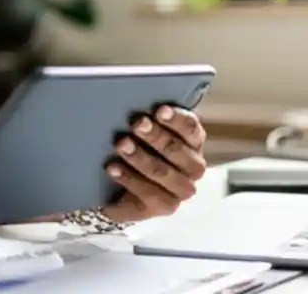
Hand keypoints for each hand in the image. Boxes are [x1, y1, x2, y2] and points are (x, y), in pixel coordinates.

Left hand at [102, 105, 206, 222]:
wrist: (124, 186)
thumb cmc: (138, 148)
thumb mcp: (144, 132)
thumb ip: (147, 119)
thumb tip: (131, 100)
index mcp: (193, 142)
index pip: (191, 128)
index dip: (176, 118)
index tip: (159, 110)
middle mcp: (193, 167)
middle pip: (177, 149)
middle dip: (155, 136)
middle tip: (137, 123)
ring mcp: (181, 189)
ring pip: (163, 172)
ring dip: (140, 157)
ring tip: (121, 144)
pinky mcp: (165, 207)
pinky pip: (149, 193)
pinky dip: (129, 178)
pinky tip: (113, 167)